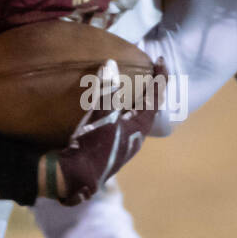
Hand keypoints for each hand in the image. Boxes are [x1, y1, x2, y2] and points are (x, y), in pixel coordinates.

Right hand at [40, 59, 165, 205]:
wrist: (76, 177)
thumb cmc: (92, 145)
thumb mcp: (101, 116)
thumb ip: (107, 90)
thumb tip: (111, 63)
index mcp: (139, 128)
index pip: (155, 98)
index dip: (160, 78)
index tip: (160, 61)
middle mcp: (136, 137)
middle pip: (150, 109)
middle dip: (151, 90)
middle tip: (150, 74)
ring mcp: (124, 144)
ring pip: (137, 118)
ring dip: (137, 102)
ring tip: (133, 88)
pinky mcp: (112, 148)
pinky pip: (124, 124)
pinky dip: (123, 111)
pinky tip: (114, 109)